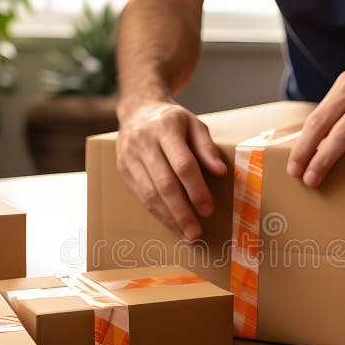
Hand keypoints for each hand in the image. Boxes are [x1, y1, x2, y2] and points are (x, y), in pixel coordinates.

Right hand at [116, 100, 226, 239]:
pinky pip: (141, 196)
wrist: (137, 110)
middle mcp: (143, 142)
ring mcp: (129, 156)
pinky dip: (157, 213)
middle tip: (196, 232)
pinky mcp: (123, 169)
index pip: (182, 164)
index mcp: (165, 128)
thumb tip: (221, 172)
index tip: (208, 209)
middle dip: (181, 211)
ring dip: (169, 218)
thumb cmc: (172, 120)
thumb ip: (207, 148)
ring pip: (149, 194)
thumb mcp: (194, 124)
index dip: (196, 189)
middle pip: (164, 183)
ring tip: (186, 234)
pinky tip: (171, 224)